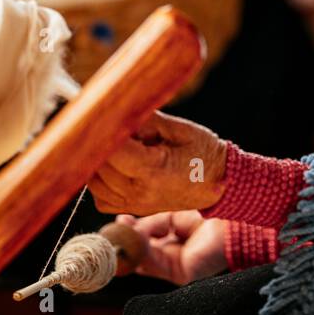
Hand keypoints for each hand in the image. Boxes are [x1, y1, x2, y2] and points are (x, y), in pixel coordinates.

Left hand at [89, 111, 227, 215]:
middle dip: (99, 142)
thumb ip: (145, 118)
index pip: (111, 150)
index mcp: (153, 171)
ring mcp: (135, 204)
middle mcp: (140, 192)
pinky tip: (116, 164)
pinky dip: (100, 180)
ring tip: (119, 145)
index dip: (101, 130)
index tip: (99, 113)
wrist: (220, 182)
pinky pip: (100, 197)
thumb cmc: (204, 152)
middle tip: (114, 125)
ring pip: (94, 182)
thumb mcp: (179, 128)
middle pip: (98, 165)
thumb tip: (117, 106)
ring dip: (97, 160)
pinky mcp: (132, 208)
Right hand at [114, 211, 226, 285]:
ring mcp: (177, 267)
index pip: (146, 241)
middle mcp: (174, 256)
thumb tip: (128, 228)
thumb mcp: (173, 216)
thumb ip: (151, 224)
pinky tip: (136, 238)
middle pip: (142, 254)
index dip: (130, 233)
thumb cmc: (211, 212)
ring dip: (132, 246)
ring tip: (121, 231)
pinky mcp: (182, 274)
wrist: (235, 217)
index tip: (117, 222)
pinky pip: (156, 263)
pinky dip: (143, 251)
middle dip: (127, 242)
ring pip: (146, 260)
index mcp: (174, 240)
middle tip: (113, 230)